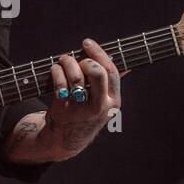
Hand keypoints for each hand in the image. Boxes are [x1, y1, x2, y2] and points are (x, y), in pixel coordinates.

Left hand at [45, 38, 123, 154]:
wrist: (65, 140)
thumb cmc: (85, 113)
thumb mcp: (103, 103)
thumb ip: (110, 84)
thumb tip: (127, 64)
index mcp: (113, 102)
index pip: (112, 72)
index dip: (99, 53)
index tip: (87, 42)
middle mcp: (99, 107)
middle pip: (97, 73)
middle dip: (85, 60)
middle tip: (77, 59)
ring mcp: (81, 109)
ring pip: (76, 76)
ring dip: (67, 62)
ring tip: (63, 60)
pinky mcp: (64, 109)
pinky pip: (60, 83)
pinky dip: (56, 71)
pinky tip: (55, 70)